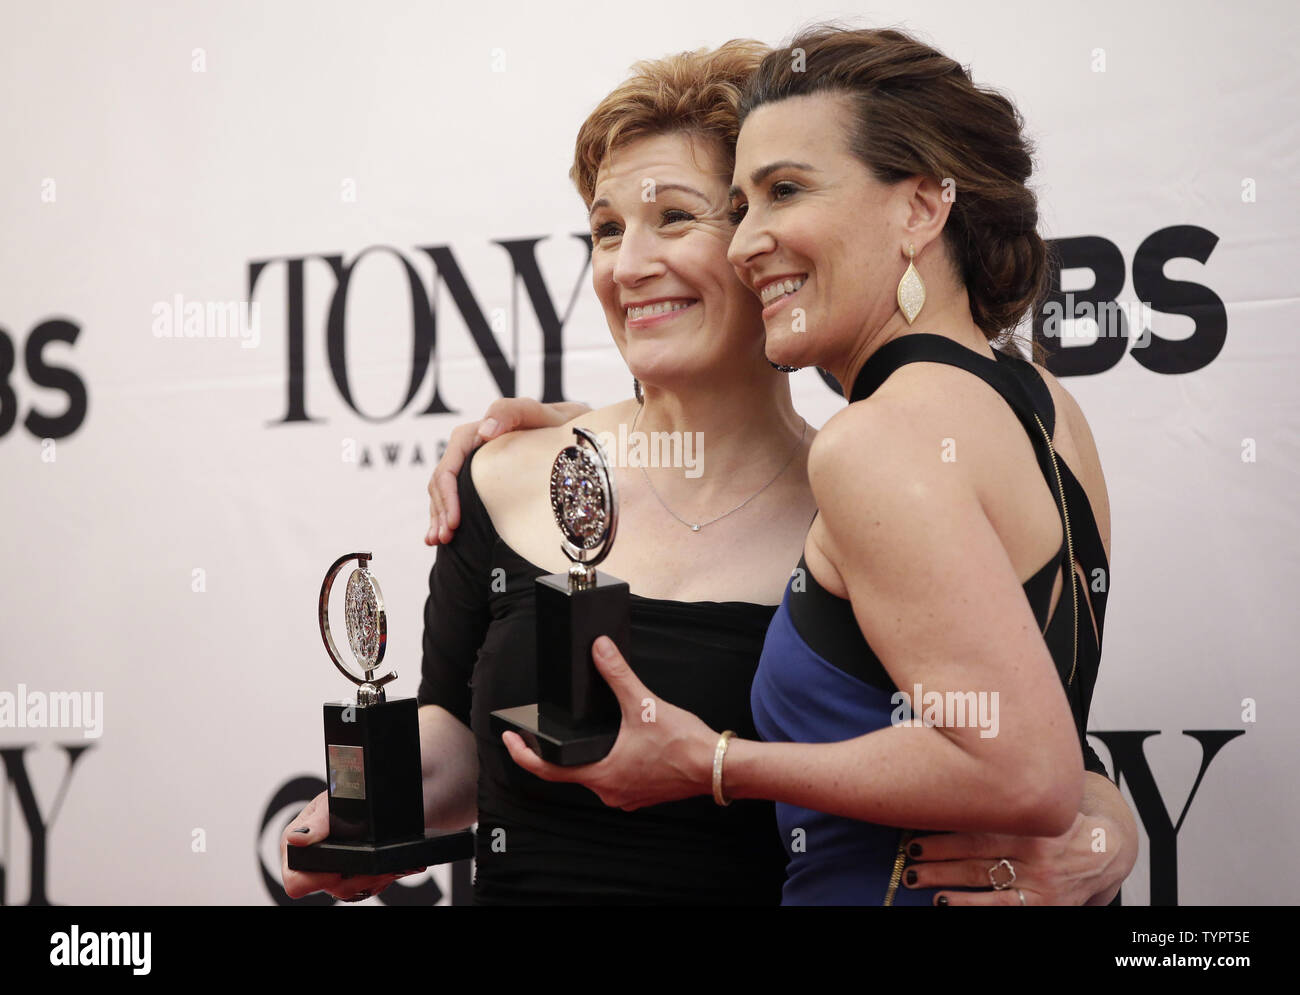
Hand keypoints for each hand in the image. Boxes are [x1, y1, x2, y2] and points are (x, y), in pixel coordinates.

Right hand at [280, 790, 423, 901]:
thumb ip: (314, 823)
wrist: (366, 794)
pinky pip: (369, 886)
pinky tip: (386, 865)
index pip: (295, 882)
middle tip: (369, 861)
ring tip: (381, 862)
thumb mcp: (327, 804)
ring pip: (351, 890)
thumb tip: (295, 839)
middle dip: (352, 877)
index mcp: (297, 850)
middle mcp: (314, 867)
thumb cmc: (339, 796)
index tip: (336, 870)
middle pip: (330, 888)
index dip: (314, 880)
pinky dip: (380, 875)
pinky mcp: (357, 878)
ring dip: (370, 877)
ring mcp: (336, 875)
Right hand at [425, 398, 591, 545]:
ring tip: (439, 541)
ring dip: (438, 516)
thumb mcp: (542, 415)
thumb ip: (513, 412)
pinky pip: (454, 496)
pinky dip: (444, 515)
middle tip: (446, 538)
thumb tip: (484, 432)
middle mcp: (471, 447)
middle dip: (440, 510)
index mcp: (478, 432)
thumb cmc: (559, 424)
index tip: (455, 522)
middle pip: (442, 480)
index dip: (448, 495)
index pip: (451, 464)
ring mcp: (474, 464)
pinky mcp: (480, 478)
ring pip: (443, 490)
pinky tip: (440, 536)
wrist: (575, 432)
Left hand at [501, 636, 715, 810]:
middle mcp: (610, 792)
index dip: (523, 754)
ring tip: (588, 734)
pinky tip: (619, 745)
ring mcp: (627, 796)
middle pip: (571, 773)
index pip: (547, 771)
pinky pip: (616, 779)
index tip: (510, 740)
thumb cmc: (684, 743)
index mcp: (602, 774)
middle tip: (545, 732)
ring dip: (589, 756)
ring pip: (595, 775)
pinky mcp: (643, 794)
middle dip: (560, 751)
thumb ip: (617, 674)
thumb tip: (600, 649)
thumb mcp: (642, 703)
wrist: (717, 766)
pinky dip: (611, 762)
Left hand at [903, 811, 1122, 905]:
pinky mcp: (1044, 904)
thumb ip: (1005, 790)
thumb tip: (952, 773)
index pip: (982, 821)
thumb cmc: (1060, 820)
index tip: (915, 826)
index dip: (946, 826)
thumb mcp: (1041, 797)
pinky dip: (971, 906)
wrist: (1104, 852)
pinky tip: (946, 902)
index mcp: (1032, 817)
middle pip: (977, 851)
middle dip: (937, 853)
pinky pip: (1002, 907)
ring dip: (945, 880)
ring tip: (916, 877)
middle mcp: (1037, 850)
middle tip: (909, 853)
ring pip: (984, 880)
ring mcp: (1040, 880)